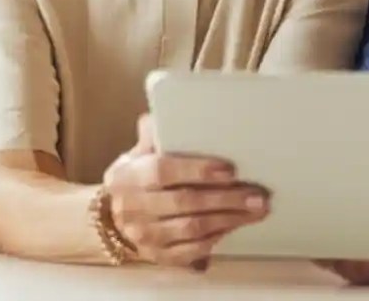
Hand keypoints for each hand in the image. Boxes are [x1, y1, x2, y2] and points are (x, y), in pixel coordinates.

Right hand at [101, 115, 268, 268]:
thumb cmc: (134, 180)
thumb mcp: (136, 154)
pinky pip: (191, 251)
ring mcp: (146, 236)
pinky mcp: (159, 257)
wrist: (112, 221)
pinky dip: (216, 238)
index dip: (197, 170)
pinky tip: (235, 226)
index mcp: (128, 177)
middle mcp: (134, 209)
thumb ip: (152, 135)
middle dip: (225, 198)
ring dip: (228, 219)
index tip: (230, 169)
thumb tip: (163, 113)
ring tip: (255, 210)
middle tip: (256, 194)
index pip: (162, 172)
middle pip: (184, 203)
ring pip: (192, 229)